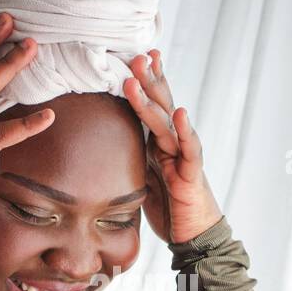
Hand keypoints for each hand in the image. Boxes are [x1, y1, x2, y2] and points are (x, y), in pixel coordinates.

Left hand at [123, 49, 223, 243]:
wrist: (193, 235)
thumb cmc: (168, 206)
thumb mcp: (140, 177)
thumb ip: (128, 157)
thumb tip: (98, 147)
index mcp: (159, 142)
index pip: (152, 105)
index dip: (145, 82)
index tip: (134, 57)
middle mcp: (173, 143)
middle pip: (160, 104)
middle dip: (148, 79)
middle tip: (135, 55)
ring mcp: (184, 156)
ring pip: (167, 121)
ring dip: (153, 97)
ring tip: (140, 76)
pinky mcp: (192, 175)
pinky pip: (190, 149)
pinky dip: (185, 130)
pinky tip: (180, 112)